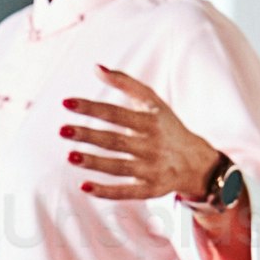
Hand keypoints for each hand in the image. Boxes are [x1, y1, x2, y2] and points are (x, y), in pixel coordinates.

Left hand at [57, 65, 223, 207]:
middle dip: (89, 135)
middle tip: (62, 130)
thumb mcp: (153, 102)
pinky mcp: (151, 189)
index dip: (91, 108)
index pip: (116, 113)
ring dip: (94, 163)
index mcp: (151, 121)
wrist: (197, 162)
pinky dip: (106, 191)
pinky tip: (84, 186)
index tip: (66, 103)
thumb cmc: (167, 127)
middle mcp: (152, 145)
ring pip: (119, 167)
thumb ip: (125, 83)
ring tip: (70, 156)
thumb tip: (95, 67)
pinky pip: (126, 192)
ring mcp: (152, 169)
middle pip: (115, 141)